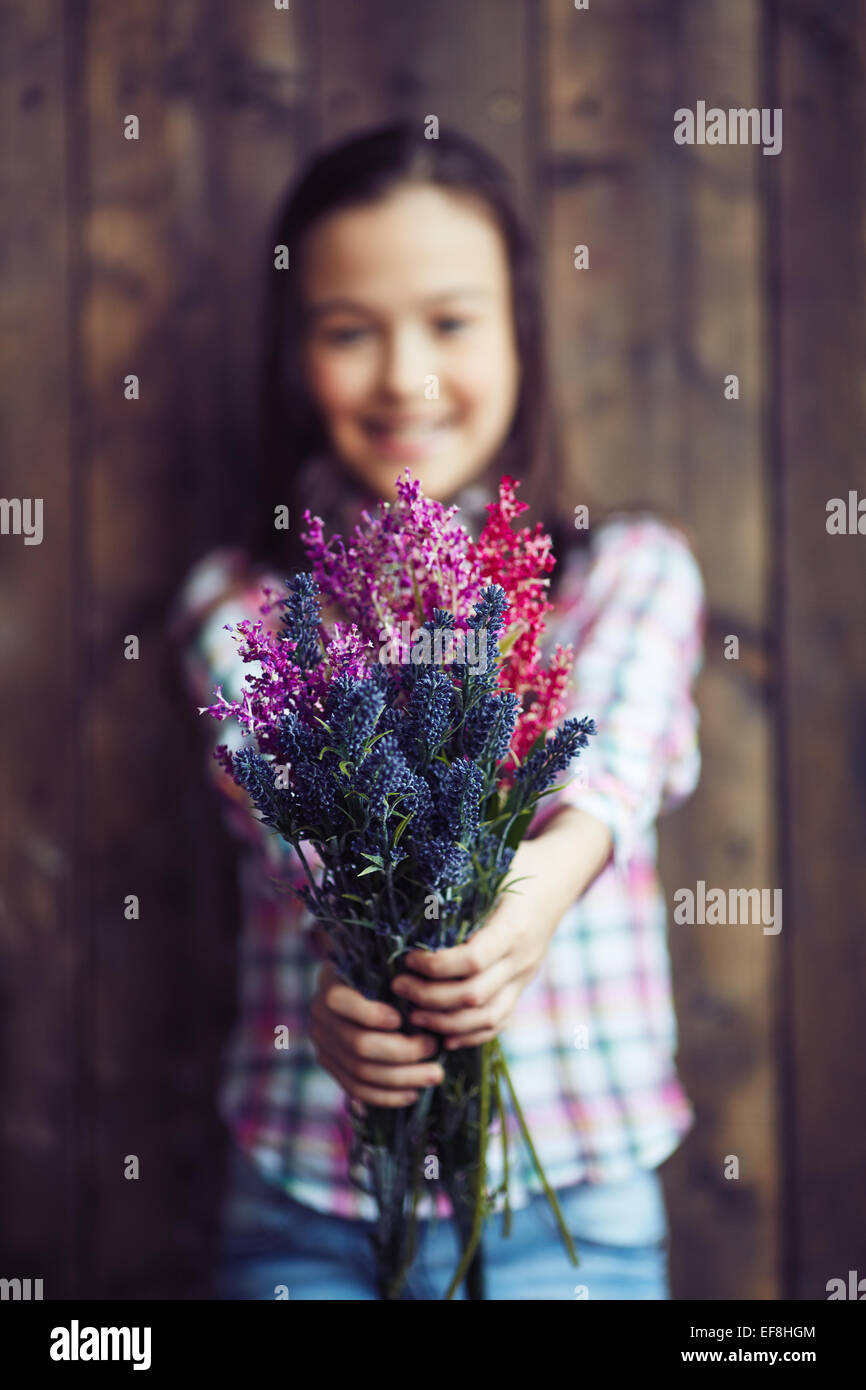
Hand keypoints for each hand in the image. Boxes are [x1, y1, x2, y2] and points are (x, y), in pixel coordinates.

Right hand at [310, 962, 445, 1107]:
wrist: (359, 989)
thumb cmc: (383, 974)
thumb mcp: (385, 966)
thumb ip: (397, 978)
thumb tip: (424, 1000)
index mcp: (330, 984)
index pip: (339, 1002)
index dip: (369, 1014)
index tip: (401, 1019)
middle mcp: (320, 1016)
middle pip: (358, 1044)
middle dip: (402, 1051)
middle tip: (434, 1047)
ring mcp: (323, 1045)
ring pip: (361, 1072)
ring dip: (402, 1078)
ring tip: (434, 1074)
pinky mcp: (331, 1067)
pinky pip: (357, 1090)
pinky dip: (386, 1096)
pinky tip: (412, 1093)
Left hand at [390, 840, 557, 1049]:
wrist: (559, 876)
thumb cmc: (517, 863)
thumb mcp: (492, 863)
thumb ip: (457, 876)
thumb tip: (406, 882)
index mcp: (513, 925)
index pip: (473, 960)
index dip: (436, 967)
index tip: (407, 959)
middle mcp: (523, 956)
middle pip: (474, 995)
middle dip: (429, 997)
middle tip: (397, 987)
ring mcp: (525, 975)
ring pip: (487, 1017)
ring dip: (445, 1022)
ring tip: (412, 1013)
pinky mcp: (523, 985)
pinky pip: (500, 1021)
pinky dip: (470, 1035)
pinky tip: (441, 1036)